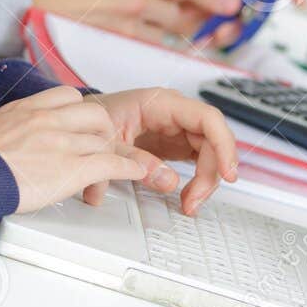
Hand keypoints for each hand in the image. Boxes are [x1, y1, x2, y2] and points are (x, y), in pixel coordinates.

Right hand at [0, 86, 160, 213]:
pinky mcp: (71, 170)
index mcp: (26, 109)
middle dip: (102, 129)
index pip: (66, 96)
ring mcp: (62, 144)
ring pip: (102, 140)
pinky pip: (111, 163)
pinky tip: (136, 172)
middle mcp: (48, 120)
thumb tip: (7, 137)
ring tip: (119, 161)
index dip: (78, 111)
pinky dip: (128, 168)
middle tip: (102, 142)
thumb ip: (9, 128)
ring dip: (112, 153)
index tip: (80, 120)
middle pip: (94, 114)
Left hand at [84, 88, 239, 213]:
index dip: (223, 145)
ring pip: (209, 153)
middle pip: (212, 140)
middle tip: (195, 200)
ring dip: (206, 180)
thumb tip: (169, 181)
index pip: (207, 119)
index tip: (227, 172)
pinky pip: (198, 160)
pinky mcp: (175, 143)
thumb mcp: (108, 142)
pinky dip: (198, 180)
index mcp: (162, 103)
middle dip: (211, 172)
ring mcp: (177, 129)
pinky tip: (189, 196)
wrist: (79, 122)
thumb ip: (136, 160)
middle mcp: (176, 114)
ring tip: (189, 203)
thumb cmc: (91, 120)